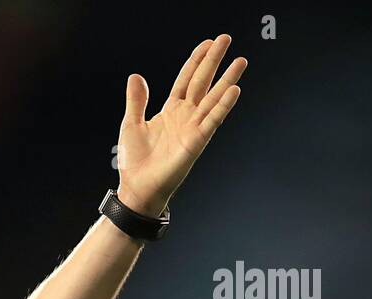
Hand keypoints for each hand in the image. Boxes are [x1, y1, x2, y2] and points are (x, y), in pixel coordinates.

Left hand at [116, 34, 246, 215]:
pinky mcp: (197, 142)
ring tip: (240, 61)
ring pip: (213, 98)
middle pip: (202, 82)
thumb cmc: (135, 161)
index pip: (186, 79)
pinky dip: (223, 106)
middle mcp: (185, 116)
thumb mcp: (131, 124)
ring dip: (227, 80)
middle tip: (226, 39)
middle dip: (213, 60)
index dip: (196, 61)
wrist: (137, 187)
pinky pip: (213, 120)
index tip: (207, 43)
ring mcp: (193, 128)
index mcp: (171, 110)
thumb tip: (136, 76)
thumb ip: (137, 101)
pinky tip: (233, 90)